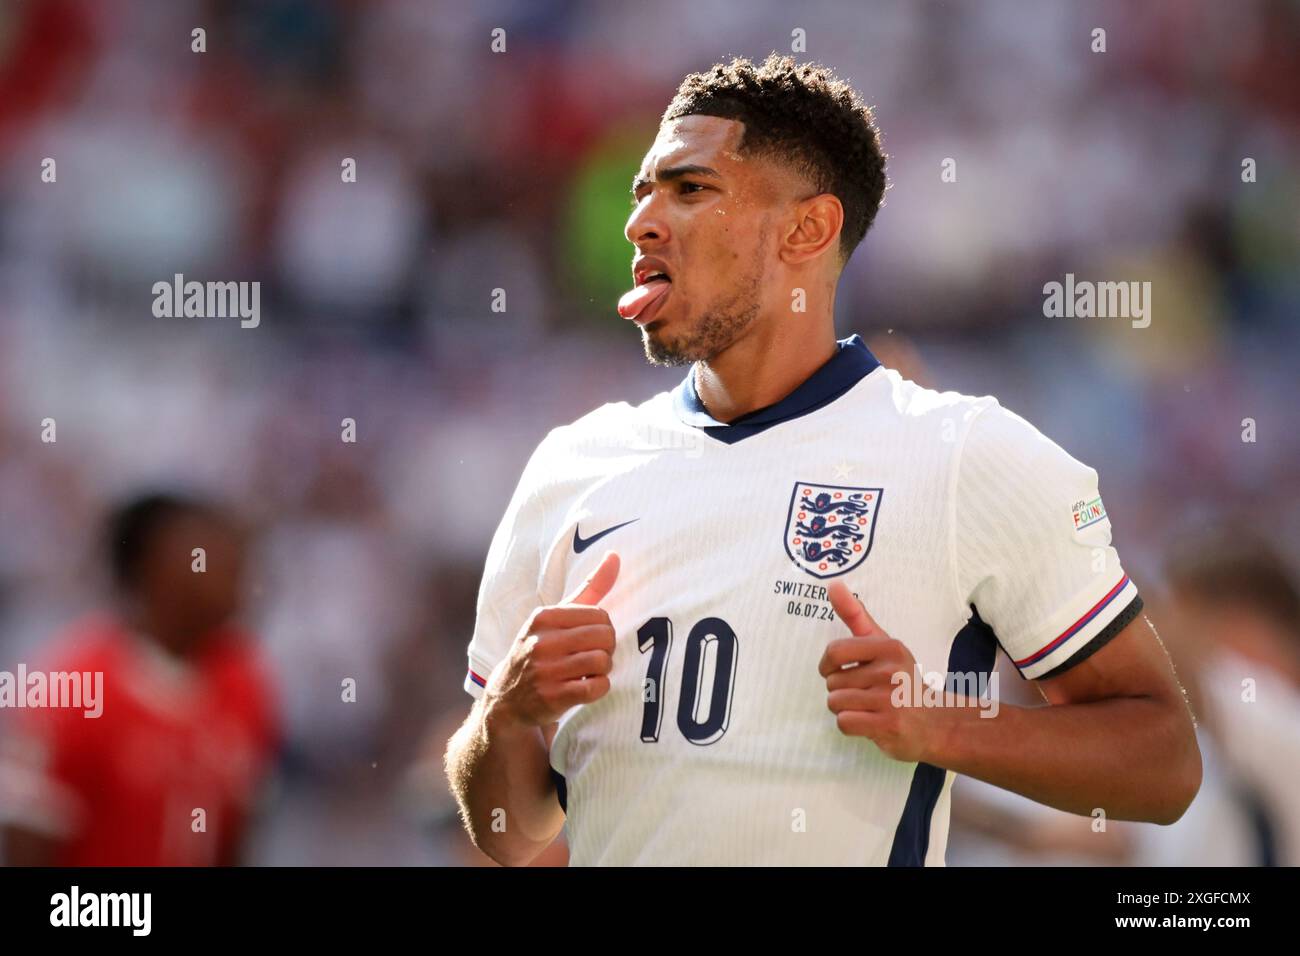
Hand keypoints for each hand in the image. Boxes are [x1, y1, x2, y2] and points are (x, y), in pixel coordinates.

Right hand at [485, 551, 619, 727]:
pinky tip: (587, 686)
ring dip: (603, 670)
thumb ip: (590, 588)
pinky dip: (600, 688)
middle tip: (594, 656)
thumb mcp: (556, 618)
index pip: (599, 614)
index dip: (604, 628)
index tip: (591, 638)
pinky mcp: (552, 698)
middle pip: (604, 637)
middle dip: (607, 649)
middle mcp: (540, 642)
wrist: (508, 699)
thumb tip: (615, 556)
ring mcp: (545, 671)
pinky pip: (596, 688)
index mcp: (543, 617)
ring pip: (602, 662)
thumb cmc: (541, 651)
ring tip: (589, 671)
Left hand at [820, 579, 933, 762]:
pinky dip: (850, 725)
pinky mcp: (888, 725)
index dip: (827, 665)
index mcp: (888, 647)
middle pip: (832, 682)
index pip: (835, 651)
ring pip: (835, 703)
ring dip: (844, 708)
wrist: (935, 721)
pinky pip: (844, 722)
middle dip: (840, 690)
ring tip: (867, 707)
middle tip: (864, 693)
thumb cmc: (900, 678)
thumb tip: (832, 584)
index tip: (835, 670)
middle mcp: (890, 670)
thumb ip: (856, 615)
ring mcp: (890, 699)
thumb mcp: (883, 643)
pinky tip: (868, 721)